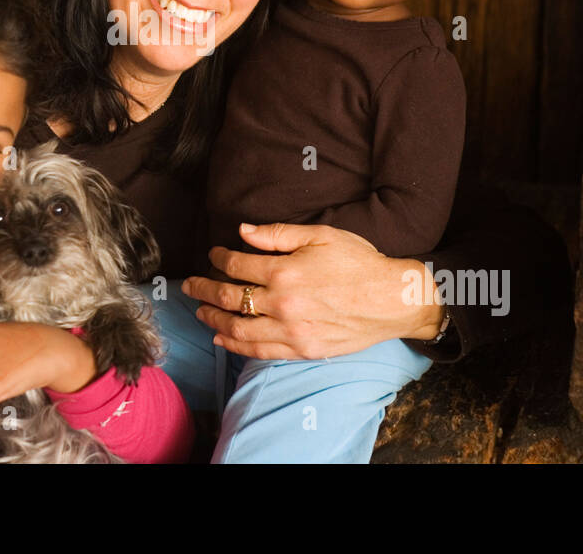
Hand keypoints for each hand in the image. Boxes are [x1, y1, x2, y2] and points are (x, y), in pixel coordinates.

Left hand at [181, 222, 443, 359]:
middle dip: (203, 290)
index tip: (213, 255)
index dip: (219, 259)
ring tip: (200, 312)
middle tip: (190, 285)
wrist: (392, 299)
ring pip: (238, 328)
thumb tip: (243, 231)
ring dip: (213, 319)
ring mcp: (290, 330)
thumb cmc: (359, 263)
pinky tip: (223, 338)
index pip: (236, 264)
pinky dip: (236, 345)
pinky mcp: (301, 349)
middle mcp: (282, 303)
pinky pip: (259, 351)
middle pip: (229, 297)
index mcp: (284, 270)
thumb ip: (278, 234)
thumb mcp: (321, 236)